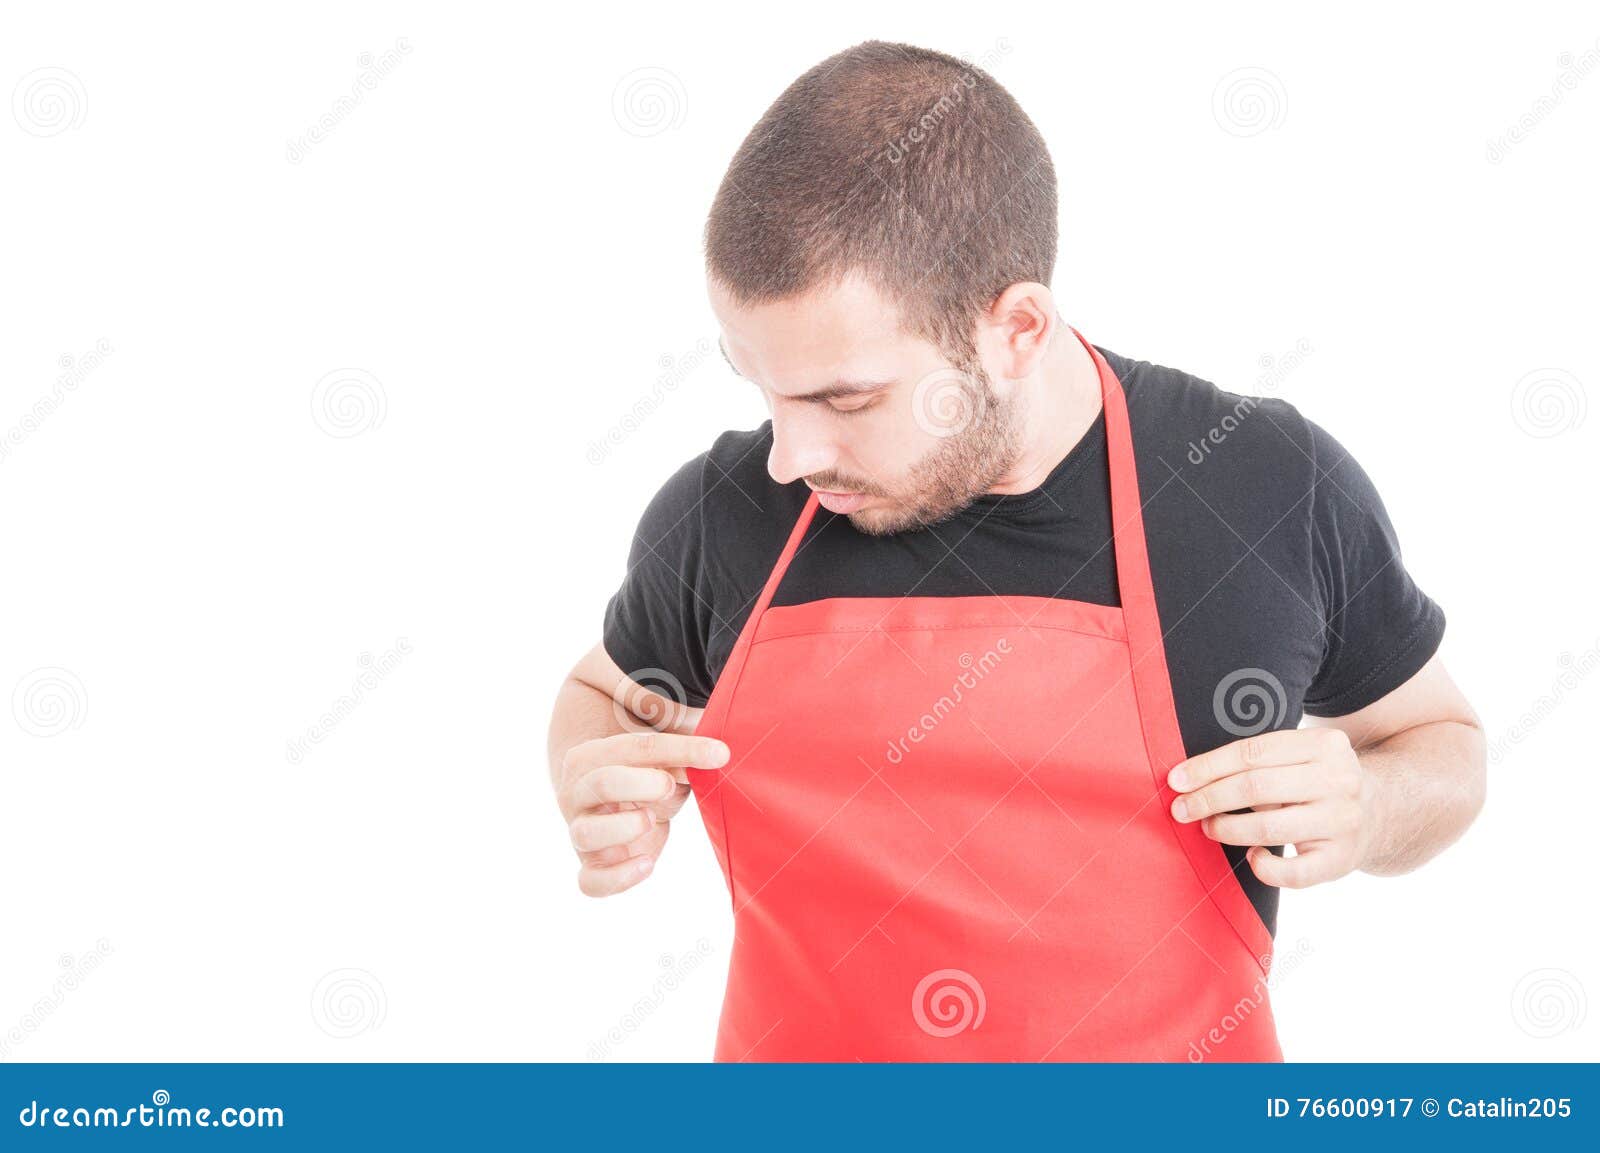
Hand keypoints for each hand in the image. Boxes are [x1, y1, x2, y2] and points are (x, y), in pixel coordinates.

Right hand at [557, 731, 729, 896]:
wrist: (621, 810)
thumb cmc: (645, 778)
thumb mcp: (665, 762)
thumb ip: (683, 756)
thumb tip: (717, 754)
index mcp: (589, 756)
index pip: (632, 747)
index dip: (679, 749)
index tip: (718, 754)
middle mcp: (575, 793)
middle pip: (602, 784)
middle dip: (643, 784)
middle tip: (670, 786)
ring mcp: (580, 832)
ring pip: (587, 833)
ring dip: (625, 827)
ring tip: (650, 820)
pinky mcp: (592, 867)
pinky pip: (591, 882)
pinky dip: (620, 878)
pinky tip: (647, 864)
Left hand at [1165, 727, 1375, 888]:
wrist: (1381, 811)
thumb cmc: (1316, 780)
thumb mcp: (1300, 755)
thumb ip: (1257, 760)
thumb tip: (1187, 777)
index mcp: (1324, 744)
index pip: (1252, 753)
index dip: (1208, 767)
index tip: (1176, 780)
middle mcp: (1339, 780)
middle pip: (1256, 788)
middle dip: (1209, 798)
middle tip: (1181, 809)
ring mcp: (1344, 821)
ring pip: (1269, 828)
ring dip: (1226, 829)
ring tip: (1208, 827)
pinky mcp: (1343, 859)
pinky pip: (1293, 873)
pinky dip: (1264, 867)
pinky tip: (1252, 856)